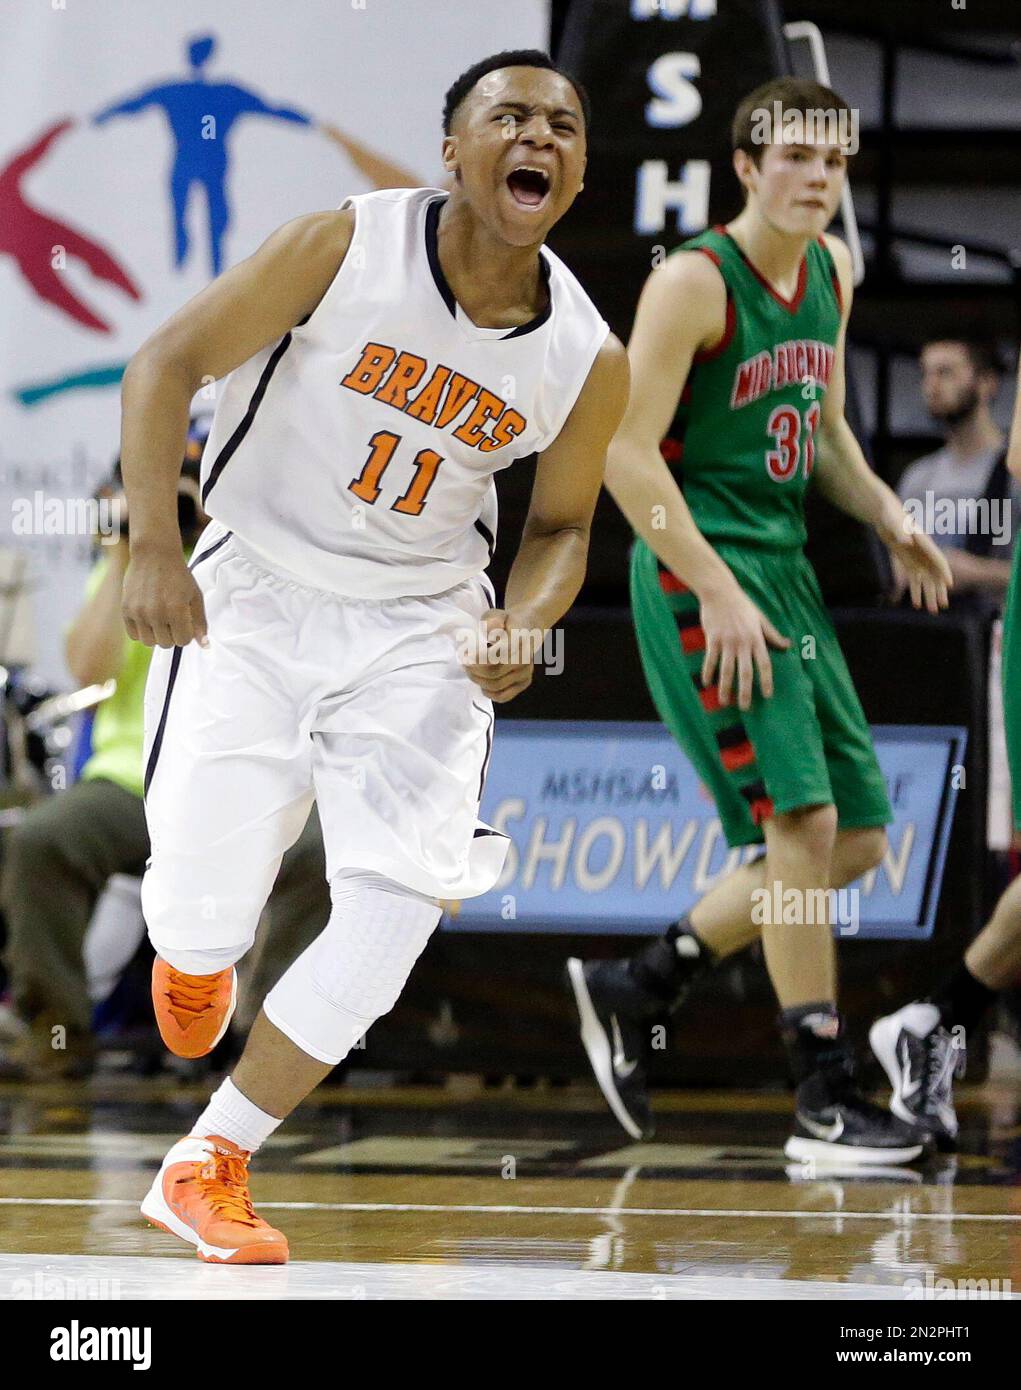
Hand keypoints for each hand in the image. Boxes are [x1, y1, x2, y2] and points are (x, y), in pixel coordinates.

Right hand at [122, 547, 208, 648]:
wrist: (154, 555)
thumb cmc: (178, 576)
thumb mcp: (195, 596)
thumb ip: (200, 622)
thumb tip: (205, 646)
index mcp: (176, 610)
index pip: (183, 641)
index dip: (186, 633)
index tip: (185, 622)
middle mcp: (156, 613)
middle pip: (166, 644)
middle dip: (173, 635)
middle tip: (173, 619)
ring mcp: (139, 612)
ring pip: (149, 642)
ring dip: (157, 635)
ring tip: (160, 619)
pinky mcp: (126, 610)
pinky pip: (134, 635)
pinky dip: (142, 631)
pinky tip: (148, 618)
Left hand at [462, 609, 535, 703]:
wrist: (528, 628)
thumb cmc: (507, 622)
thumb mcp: (497, 613)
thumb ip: (492, 619)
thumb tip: (492, 630)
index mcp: (520, 639)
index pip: (496, 656)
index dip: (477, 659)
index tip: (465, 654)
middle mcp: (526, 658)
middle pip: (493, 672)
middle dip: (473, 670)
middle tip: (463, 662)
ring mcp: (526, 672)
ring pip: (495, 685)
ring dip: (478, 680)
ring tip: (470, 670)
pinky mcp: (524, 683)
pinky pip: (503, 696)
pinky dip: (488, 692)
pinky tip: (482, 682)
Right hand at [699, 581, 790, 709]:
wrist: (720, 592)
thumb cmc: (742, 605)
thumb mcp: (761, 618)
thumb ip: (772, 634)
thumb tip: (787, 646)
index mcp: (756, 638)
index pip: (764, 664)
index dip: (766, 681)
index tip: (767, 695)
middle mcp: (743, 643)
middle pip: (745, 672)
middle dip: (745, 692)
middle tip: (745, 708)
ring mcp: (727, 641)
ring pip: (726, 670)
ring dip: (725, 688)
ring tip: (724, 701)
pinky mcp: (713, 639)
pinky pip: (710, 660)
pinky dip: (708, 672)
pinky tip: (706, 684)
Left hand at [878, 510, 951, 613]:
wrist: (884, 514)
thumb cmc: (890, 515)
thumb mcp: (894, 522)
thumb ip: (900, 531)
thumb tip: (905, 540)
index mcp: (924, 543)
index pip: (938, 559)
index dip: (943, 572)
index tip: (949, 584)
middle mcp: (923, 553)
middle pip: (934, 574)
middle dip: (938, 590)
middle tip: (942, 606)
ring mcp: (916, 558)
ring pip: (925, 580)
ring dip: (928, 595)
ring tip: (932, 611)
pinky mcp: (907, 562)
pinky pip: (913, 579)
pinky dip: (915, 591)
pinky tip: (916, 604)